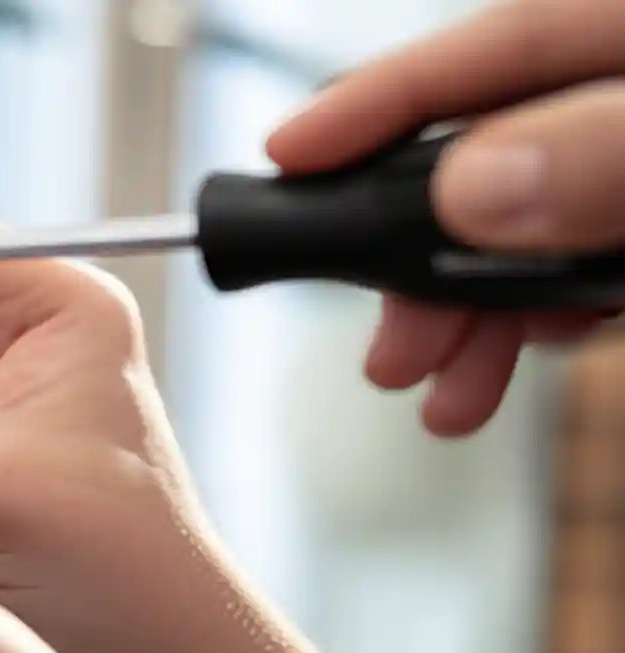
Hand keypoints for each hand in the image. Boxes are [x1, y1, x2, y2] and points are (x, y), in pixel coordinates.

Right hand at [268, 0, 624, 436]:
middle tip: (388, 353)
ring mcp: (618, 164)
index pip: (463, 62)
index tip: (282, 161)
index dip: (361, 112)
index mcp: (610, 36)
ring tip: (449, 394)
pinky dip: (542, 314)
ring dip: (471, 317)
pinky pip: (573, 259)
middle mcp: (605, 98)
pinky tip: (525, 350)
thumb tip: (470, 190)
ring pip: (518, 229)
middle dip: (415, 268)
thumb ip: (597, 153)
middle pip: (474, 166)